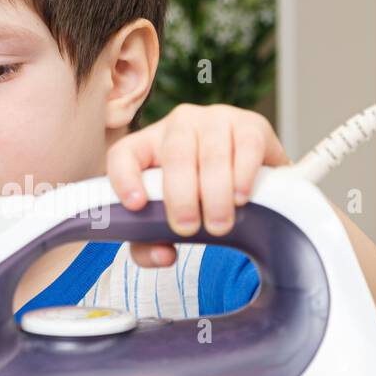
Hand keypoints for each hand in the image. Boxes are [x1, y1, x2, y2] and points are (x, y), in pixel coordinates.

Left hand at [106, 103, 288, 266]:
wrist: (251, 177)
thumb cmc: (198, 198)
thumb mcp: (170, 219)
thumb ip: (154, 243)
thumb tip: (164, 255)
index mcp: (148, 145)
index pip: (124, 153)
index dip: (124, 177)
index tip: (135, 205)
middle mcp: (179, 126)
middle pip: (175, 155)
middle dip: (180, 197)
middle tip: (187, 229)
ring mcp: (216, 120)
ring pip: (212, 153)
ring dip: (214, 193)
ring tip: (218, 224)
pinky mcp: (251, 124)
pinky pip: (247, 146)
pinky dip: (243, 174)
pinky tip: (240, 197)